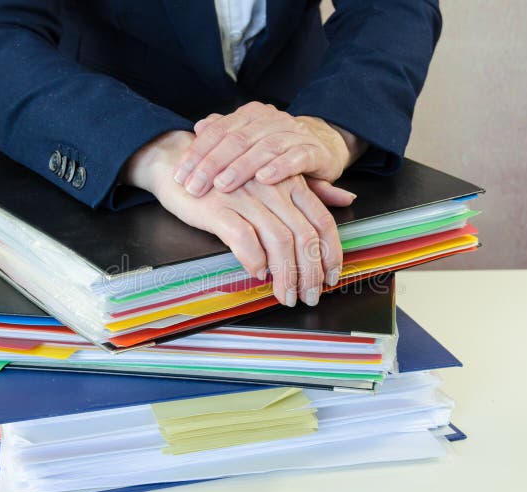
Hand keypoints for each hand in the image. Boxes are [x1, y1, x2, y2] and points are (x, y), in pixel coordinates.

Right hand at [123, 131, 347, 305]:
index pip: (322, 221)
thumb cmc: (229, 175)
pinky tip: (256, 274)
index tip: (330, 278)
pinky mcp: (218, 207)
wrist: (179, 160)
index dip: (331, 253)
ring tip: (285, 296)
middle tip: (308, 297)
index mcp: (291, 183)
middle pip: (304, 237)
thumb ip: (312, 190)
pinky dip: (254, 260)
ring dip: (286, 275)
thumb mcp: (274, 178)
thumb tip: (348, 197)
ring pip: (279, 241)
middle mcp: (273, 188)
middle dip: (310, 273)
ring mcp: (247, 197)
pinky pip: (243, 238)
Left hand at [173, 101, 366, 196]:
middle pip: (237, 139)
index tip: (180, 177)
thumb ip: (225, 134)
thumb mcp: (249, 143)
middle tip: (195, 186)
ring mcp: (295, 134)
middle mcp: (272, 120)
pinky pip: (297, 158)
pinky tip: (264, 180)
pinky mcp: (315, 151)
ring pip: (264, 147)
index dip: (197, 154)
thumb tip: (199, 127)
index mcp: (251, 115)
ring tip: (223, 185)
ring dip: (242, 167)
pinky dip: (280, 168)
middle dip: (213, 164)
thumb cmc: (278, 151)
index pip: (218, 131)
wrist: (323, 146)